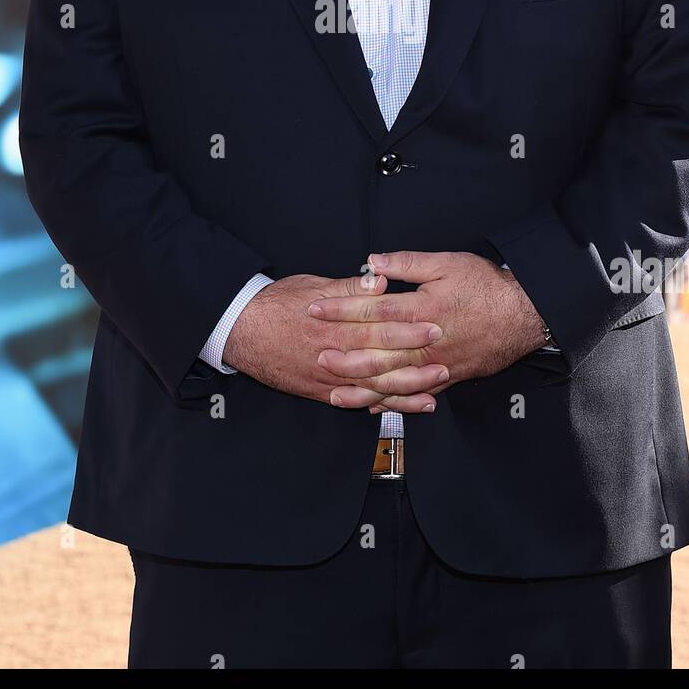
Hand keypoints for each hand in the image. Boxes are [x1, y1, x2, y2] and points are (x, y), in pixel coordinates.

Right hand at [221, 269, 447, 409]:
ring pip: (372, 388)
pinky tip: (399, 408)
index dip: (410, 328)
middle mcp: (335, 353)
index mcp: (337, 324)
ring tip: (433, 392)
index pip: (381, 326)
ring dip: (404, 391)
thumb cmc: (278, 302)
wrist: (242, 329)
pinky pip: (354, 402)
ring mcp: (328, 377)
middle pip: (382, 360)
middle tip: (446, 362)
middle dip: (415, 363)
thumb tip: (380, 280)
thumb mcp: (314, 285)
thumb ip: (350, 286)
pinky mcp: (321, 392)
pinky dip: (378, 406)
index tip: (436, 324)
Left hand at [311, 250, 547, 411]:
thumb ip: (408, 263)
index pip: (372, 309)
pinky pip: (415, 395)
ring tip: (335, 390)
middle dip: (344, 356)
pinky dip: (392, 402)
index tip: (316, 309)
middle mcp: (425, 341)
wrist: (525, 314)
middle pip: (377, 353)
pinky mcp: (448, 378)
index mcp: (422, 309)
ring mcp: (436, 364)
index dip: (341, 309)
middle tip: (317, 356)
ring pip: (393, 381)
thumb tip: (373, 261)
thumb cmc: (486, 285)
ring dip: (362, 386)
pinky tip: (372, 406)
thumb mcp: (447, 263)